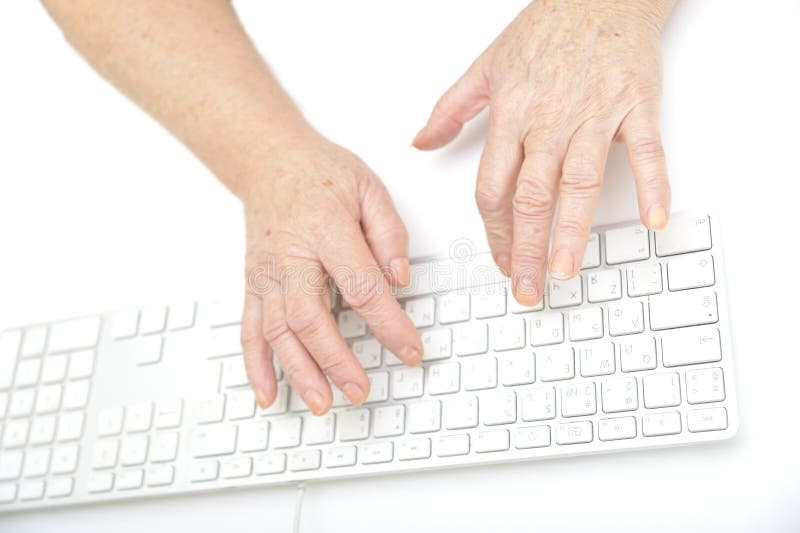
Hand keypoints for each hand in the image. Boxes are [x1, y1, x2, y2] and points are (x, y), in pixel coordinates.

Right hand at [240, 133, 422, 414]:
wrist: (268, 160)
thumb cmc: (319, 173)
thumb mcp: (368, 187)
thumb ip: (388, 232)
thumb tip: (401, 277)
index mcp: (324, 228)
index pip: (361, 285)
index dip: (389, 323)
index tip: (411, 350)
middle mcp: (290, 255)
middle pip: (310, 317)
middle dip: (336, 360)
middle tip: (361, 391)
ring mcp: (266, 273)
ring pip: (278, 331)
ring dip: (299, 372)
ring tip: (321, 403)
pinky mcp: (253, 285)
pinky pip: (250, 330)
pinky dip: (256, 366)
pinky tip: (267, 393)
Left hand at [413, 0, 673, 304]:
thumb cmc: (545, 29)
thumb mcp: (485, 66)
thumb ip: (450, 110)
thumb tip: (420, 141)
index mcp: (511, 116)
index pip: (493, 187)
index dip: (492, 232)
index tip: (498, 262)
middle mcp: (548, 121)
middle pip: (530, 197)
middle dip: (524, 249)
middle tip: (526, 289)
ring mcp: (593, 115)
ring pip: (578, 183)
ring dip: (571, 232)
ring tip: (566, 271)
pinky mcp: (634, 105)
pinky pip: (645, 150)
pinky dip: (654, 184)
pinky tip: (653, 220)